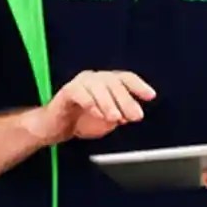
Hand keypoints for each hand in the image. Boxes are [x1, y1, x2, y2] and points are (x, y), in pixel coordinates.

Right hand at [25, 70, 156, 144]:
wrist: (56, 128)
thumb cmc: (82, 120)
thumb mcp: (108, 120)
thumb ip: (120, 115)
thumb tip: (131, 114)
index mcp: (107, 83)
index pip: (126, 78)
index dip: (139, 86)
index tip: (151, 96)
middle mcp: (95, 78)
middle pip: (114, 82)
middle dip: (126, 100)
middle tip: (135, 116)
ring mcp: (80, 83)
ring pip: (98, 86)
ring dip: (109, 103)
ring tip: (116, 118)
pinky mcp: (67, 91)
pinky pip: (80, 92)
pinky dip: (90, 103)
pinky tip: (97, 113)